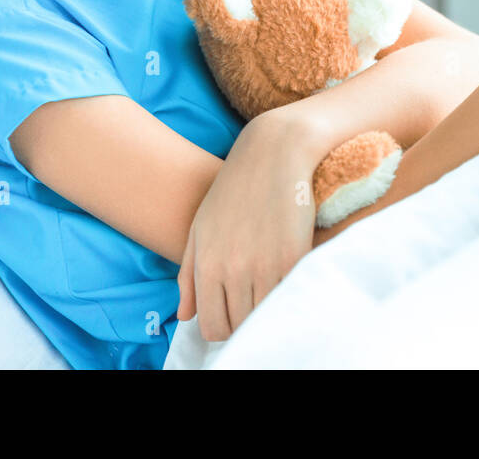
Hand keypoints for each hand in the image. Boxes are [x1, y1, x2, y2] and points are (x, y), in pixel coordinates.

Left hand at [176, 109, 320, 341]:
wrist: (273, 151)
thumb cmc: (233, 188)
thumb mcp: (200, 228)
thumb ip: (189, 276)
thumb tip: (184, 316)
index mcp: (207, 265)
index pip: (213, 327)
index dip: (224, 326)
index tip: (234, 313)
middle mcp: (233, 269)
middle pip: (240, 326)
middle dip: (246, 319)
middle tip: (254, 298)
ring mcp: (265, 265)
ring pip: (264, 315)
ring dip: (267, 307)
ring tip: (270, 285)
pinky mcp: (294, 257)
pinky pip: (289, 296)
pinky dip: (288, 293)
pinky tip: (287, 275)